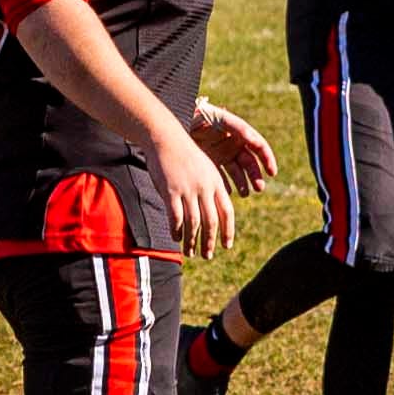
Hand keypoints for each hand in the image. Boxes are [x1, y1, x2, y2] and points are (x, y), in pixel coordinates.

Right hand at [150, 122, 237, 255]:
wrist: (165, 138)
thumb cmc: (184, 156)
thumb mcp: (205, 170)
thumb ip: (210, 190)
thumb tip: (211, 214)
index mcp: (216, 183)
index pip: (227, 212)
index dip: (228, 231)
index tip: (227, 246)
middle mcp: (205, 188)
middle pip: (211, 221)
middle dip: (210, 241)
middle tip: (207, 256)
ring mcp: (188, 189)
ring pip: (194, 222)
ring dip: (192, 240)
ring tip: (190, 252)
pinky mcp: (170, 191)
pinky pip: (176, 216)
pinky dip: (177, 230)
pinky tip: (176, 238)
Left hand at [189, 101, 277, 194]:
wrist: (175, 117)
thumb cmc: (199, 114)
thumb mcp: (219, 119)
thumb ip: (238, 127)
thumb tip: (255, 140)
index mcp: (240, 133)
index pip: (259, 147)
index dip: (268, 160)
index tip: (272, 172)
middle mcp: (233, 145)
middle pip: (250, 163)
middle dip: (256, 176)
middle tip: (259, 188)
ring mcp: (222, 155)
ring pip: (237, 173)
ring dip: (243, 184)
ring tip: (245, 194)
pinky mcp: (209, 163)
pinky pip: (220, 177)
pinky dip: (224, 187)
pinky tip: (226, 194)